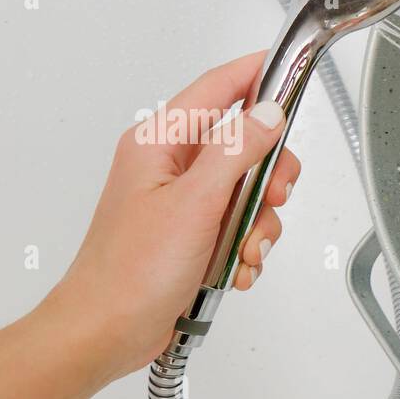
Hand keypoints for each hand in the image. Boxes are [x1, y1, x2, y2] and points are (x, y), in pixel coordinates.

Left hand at [46, 52, 301, 384]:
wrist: (108, 331)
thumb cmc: (131, 271)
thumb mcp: (196, 203)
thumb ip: (237, 151)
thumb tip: (269, 113)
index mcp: (159, 143)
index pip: (216, 89)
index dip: (256, 74)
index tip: (292, 67)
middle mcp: (171, 166)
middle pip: (245, 144)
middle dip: (269, 176)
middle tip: (274, 197)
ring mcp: (183, 201)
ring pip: (249, 191)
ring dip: (260, 224)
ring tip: (245, 251)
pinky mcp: (194, 234)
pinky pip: (240, 226)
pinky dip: (247, 248)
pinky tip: (236, 268)